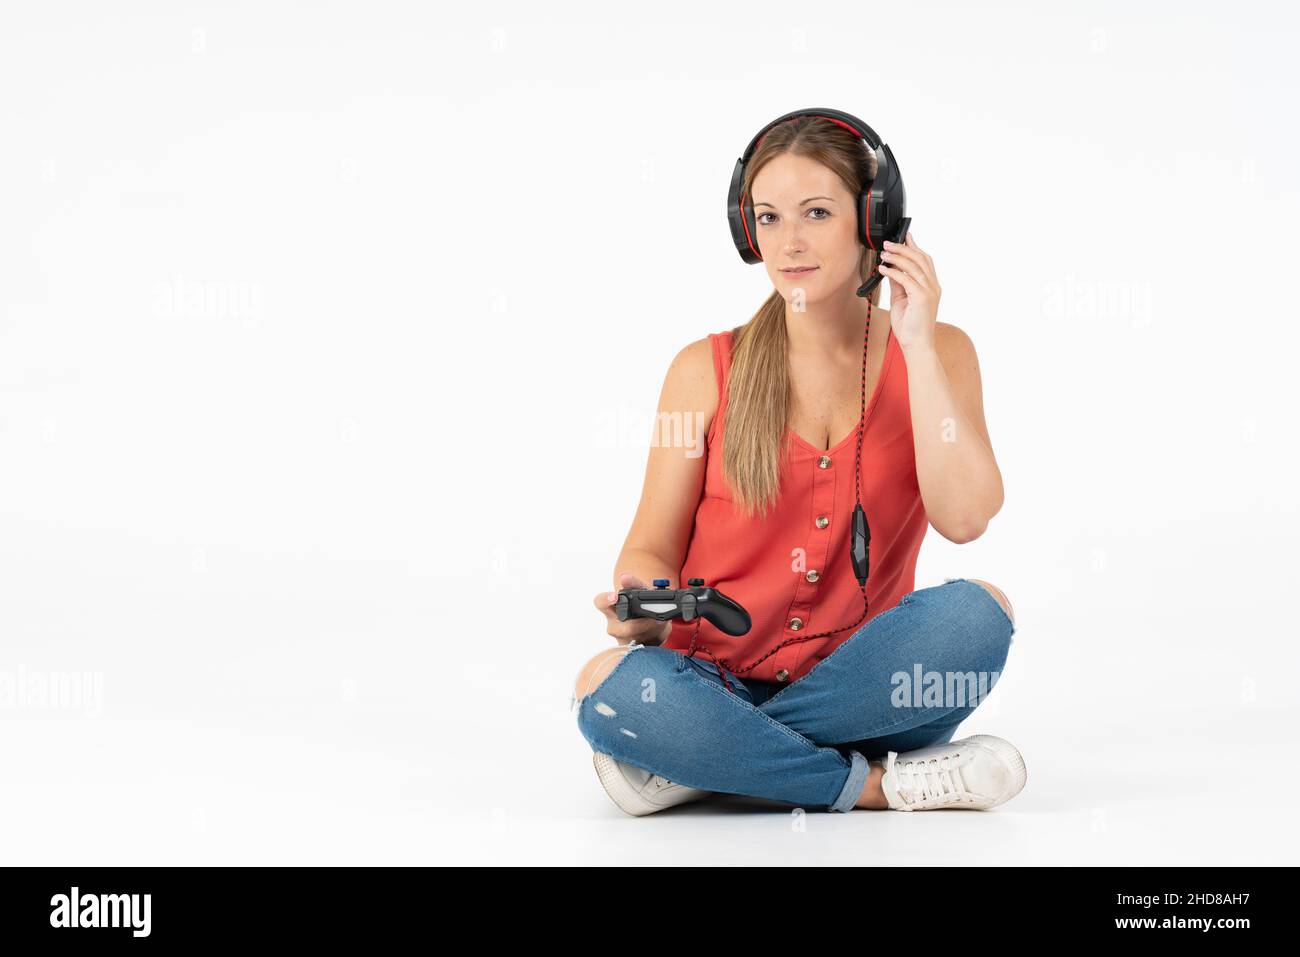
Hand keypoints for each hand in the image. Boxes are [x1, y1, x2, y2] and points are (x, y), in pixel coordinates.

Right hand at [592, 571, 671, 645]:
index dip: (606, 600)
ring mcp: (622, 639)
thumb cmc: (640, 605)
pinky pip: (646, 645)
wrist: (649, 621)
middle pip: (623, 628)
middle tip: (657, 619)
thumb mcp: (640, 591)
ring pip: (637, 639)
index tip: (615, 596)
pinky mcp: (633, 649)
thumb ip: (634, 583)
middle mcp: (613, 625)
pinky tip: (659, 630)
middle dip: (642, 624)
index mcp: (610, 608)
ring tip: (661, 622)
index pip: (600, 602)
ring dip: (652, 630)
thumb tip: (624, 577)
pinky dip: (656, 637)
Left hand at [877, 231, 941, 353]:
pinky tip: (883, 269)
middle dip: (903, 248)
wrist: (917, 345)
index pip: (925, 260)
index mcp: (931, 286)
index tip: (905, 236)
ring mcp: (929, 291)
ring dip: (896, 257)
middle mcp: (933, 286)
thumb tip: (891, 269)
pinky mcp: (922, 297)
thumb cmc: (910, 326)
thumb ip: (898, 284)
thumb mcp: (901, 300)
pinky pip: (906, 279)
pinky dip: (893, 272)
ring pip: (914, 266)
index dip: (915, 246)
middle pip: (920, 259)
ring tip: (884, 253)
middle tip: (888, 243)